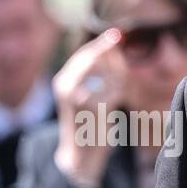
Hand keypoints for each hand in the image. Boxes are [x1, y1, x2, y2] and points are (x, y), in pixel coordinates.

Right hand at [53, 28, 127, 187]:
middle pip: (95, 60)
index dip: (102, 44)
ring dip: (117, 81)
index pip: (84, 54)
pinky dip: (116, 93)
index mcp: (63, 80)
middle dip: (113, 62)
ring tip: (116, 94)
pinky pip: (111, 91)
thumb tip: (115, 48)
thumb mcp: (90, 94)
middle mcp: (65, 86)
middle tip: (123, 75)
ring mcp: (75, 97)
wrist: (80, 154)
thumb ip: (99, 73)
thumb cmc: (89, 122)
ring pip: (106, 75)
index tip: (117, 34)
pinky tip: (113, 102)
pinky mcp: (89, 109)